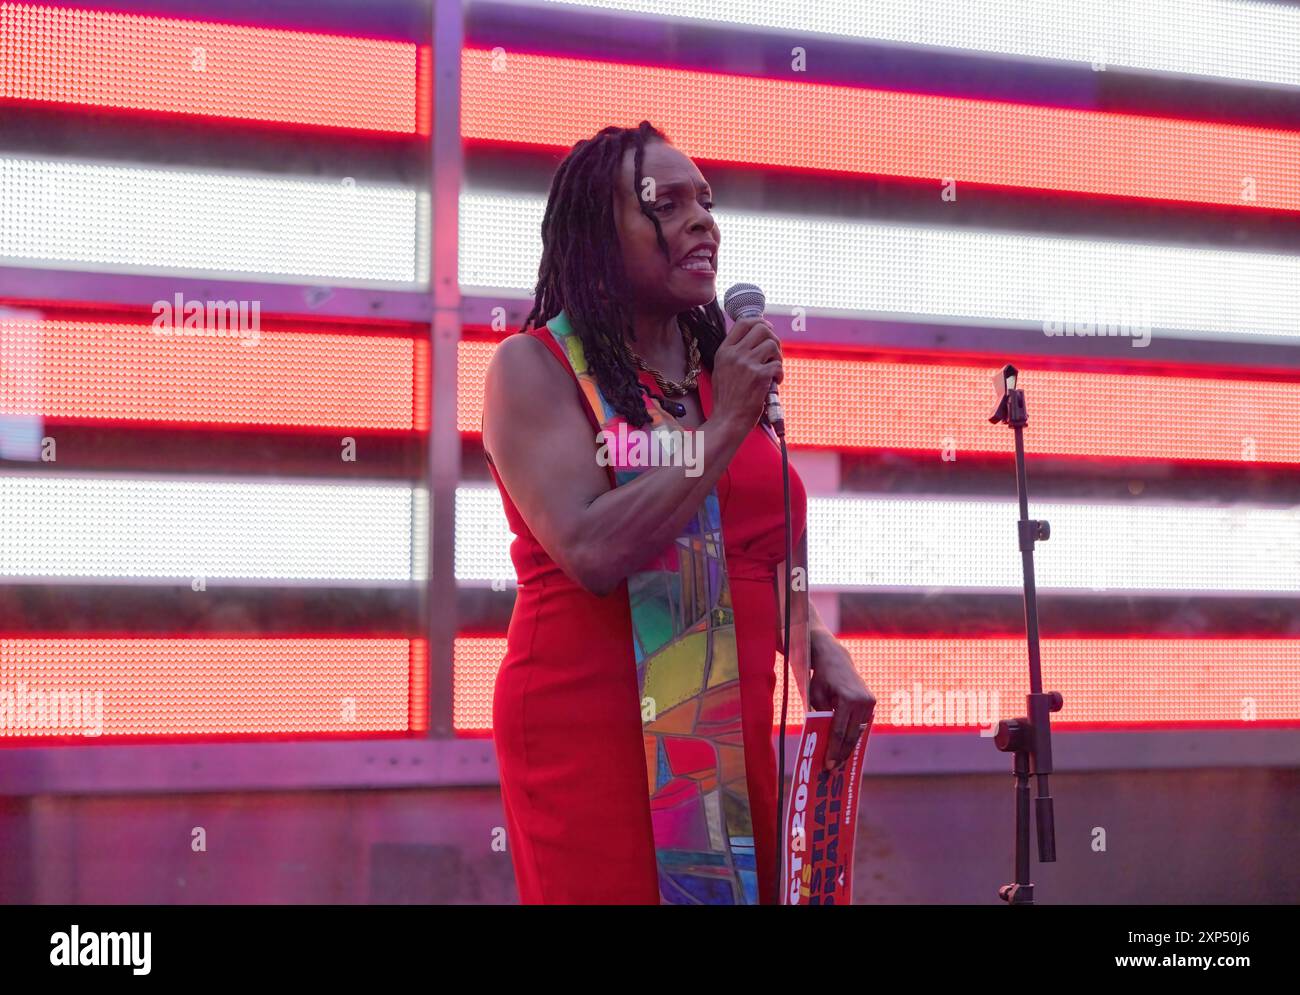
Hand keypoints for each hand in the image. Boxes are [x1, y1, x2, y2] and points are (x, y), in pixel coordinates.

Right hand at [710, 315, 782, 432]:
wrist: (727, 419)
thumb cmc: (727, 399)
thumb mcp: (722, 370)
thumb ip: (734, 354)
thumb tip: (754, 340)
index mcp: (724, 351)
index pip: (743, 322)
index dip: (760, 322)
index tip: (767, 330)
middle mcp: (735, 354)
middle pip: (762, 328)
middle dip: (773, 338)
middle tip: (773, 353)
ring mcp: (747, 364)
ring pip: (772, 344)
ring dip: (778, 357)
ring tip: (773, 370)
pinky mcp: (760, 376)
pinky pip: (778, 365)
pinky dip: (780, 374)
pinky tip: (774, 382)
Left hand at [807, 636, 875, 770]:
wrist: (834, 658)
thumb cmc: (821, 678)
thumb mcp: (816, 697)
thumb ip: (821, 718)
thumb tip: (825, 742)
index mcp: (848, 700)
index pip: (839, 732)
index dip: (834, 750)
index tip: (828, 765)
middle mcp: (862, 701)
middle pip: (851, 735)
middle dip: (841, 754)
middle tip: (833, 769)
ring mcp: (870, 702)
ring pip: (858, 732)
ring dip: (849, 747)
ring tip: (839, 761)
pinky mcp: (871, 702)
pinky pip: (861, 725)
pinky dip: (853, 736)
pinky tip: (846, 747)